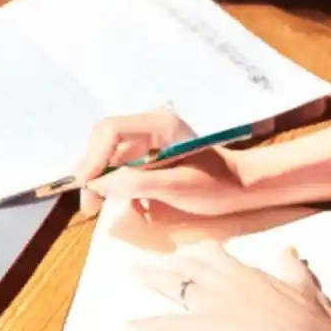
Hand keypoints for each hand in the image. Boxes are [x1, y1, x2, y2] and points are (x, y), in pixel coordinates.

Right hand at [75, 109, 260, 216]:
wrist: (243, 187)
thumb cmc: (218, 186)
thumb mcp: (178, 187)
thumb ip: (137, 183)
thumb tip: (98, 184)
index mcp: (158, 124)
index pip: (111, 130)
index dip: (93, 157)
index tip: (86, 185)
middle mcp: (149, 125)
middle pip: (105, 142)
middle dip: (93, 171)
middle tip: (89, 204)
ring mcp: (149, 138)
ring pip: (110, 154)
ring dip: (101, 180)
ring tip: (97, 206)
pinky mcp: (149, 153)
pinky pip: (121, 163)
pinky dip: (114, 182)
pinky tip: (118, 201)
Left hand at [131, 241, 330, 330]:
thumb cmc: (317, 327)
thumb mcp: (308, 290)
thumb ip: (293, 269)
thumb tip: (289, 250)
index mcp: (249, 273)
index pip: (215, 254)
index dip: (198, 252)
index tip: (186, 249)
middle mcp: (227, 282)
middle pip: (188, 265)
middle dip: (166, 262)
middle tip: (145, 258)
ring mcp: (215, 303)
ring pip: (174, 285)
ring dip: (150, 279)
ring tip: (131, 272)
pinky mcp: (208, 328)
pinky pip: (171, 326)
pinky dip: (148, 325)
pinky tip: (130, 324)